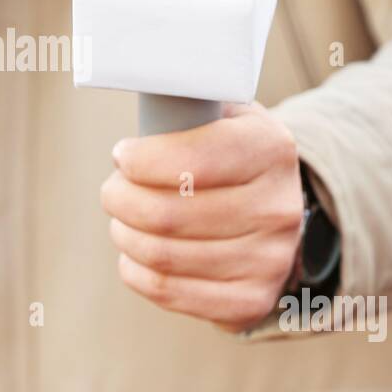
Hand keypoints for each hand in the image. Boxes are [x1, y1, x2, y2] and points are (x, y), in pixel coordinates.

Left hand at [99, 103, 302, 330]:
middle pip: (167, 213)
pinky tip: (134, 253)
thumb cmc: (231, 156)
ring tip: (122, 218)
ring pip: (162, 254)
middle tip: (113, 189)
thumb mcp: (224, 115)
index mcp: (271, 149)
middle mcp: (277, 208)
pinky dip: (135, 270)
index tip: (122, 155)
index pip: (191, 160)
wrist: (278, 213)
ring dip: (124, 234)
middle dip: (120, 198)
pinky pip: (169, 291)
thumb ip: (187, 106)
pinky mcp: (251, 302)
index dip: (141, 160)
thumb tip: (137, 90)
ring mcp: (269, 261)